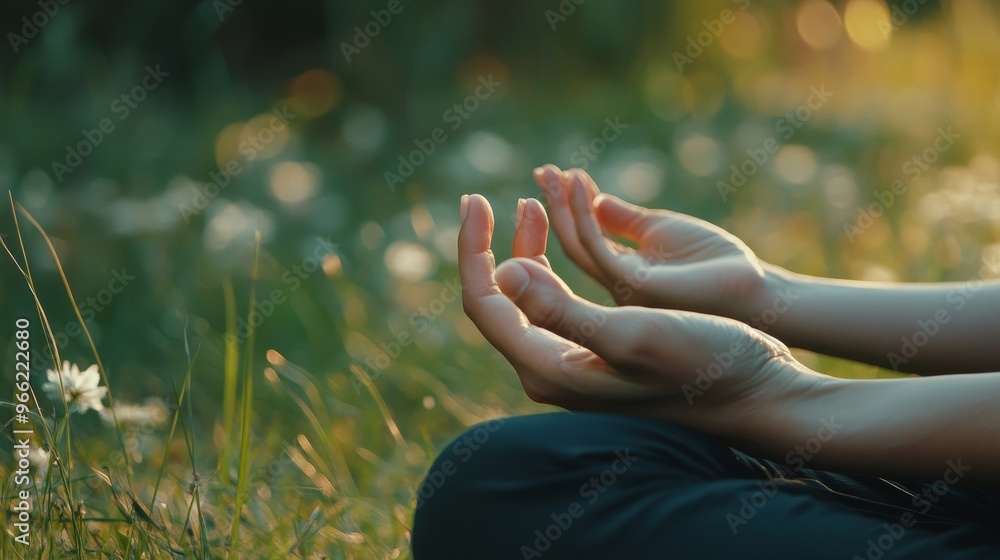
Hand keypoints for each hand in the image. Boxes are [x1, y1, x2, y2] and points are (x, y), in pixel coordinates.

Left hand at [458, 193, 820, 440]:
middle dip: (492, 244)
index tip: (474, 201)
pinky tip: (563, 239)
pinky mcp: (596, 350)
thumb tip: (503, 272)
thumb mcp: (629, 333)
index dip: (471, 249)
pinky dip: (551, 266)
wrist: (750, 388)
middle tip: (492, 200)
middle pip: (498, 298)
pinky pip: (554, 301)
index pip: (484, 302)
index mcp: (547, 367)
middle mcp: (551, 368)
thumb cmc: (699, 363)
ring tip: (529, 205)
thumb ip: (561, 310)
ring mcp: (573, 360)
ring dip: (524, 249)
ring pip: (527, 298)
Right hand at [534, 164, 770, 321]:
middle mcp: (614, 287)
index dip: (568, 207)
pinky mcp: (633, 287)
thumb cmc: (716, 264)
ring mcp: (621, 290)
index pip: (584, 240)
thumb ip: (627, 220)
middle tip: (541, 172)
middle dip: (554, 207)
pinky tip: (578, 183)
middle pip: (572, 244)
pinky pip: (596, 247)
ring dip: (561, 207)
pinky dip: (583, 214)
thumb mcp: (664, 231)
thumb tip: (595, 200)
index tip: (557, 175)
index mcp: (622, 275)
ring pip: (576, 246)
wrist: (754, 293)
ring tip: (551, 174)